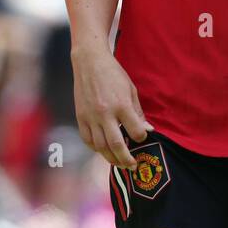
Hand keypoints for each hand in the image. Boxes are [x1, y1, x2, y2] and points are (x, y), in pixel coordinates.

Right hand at [71, 45, 152, 168]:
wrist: (89, 62)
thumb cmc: (113, 74)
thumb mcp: (131, 90)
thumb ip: (138, 112)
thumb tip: (147, 130)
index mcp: (121, 105)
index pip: (135, 131)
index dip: (141, 137)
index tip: (142, 136)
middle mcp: (105, 113)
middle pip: (116, 145)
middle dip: (126, 159)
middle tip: (132, 166)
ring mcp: (91, 116)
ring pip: (100, 146)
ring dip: (110, 158)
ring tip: (118, 162)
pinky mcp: (80, 117)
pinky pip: (87, 139)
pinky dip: (95, 148)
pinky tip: (102, 149)